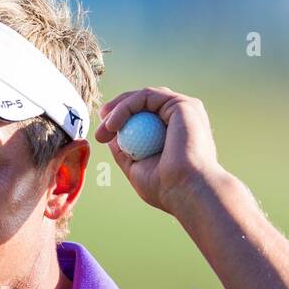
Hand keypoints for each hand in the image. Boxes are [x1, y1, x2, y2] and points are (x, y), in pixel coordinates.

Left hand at [93, 87, 226, 217]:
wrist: (188, 192)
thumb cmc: (166, 188)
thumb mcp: (136, 166)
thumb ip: (125, 150)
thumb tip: (110, 136)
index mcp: (177, 131)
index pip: (146, 115)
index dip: (121, 118)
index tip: (102, 134)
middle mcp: (183, 117)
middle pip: (145, 102)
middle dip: (117, 110)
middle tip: (100, 127)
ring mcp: (184, 108)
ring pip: (144, 97)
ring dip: (118, 109)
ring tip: (104, 130)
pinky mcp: (181, 103)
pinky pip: (146, 97)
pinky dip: (125, 107)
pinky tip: (112, 125)